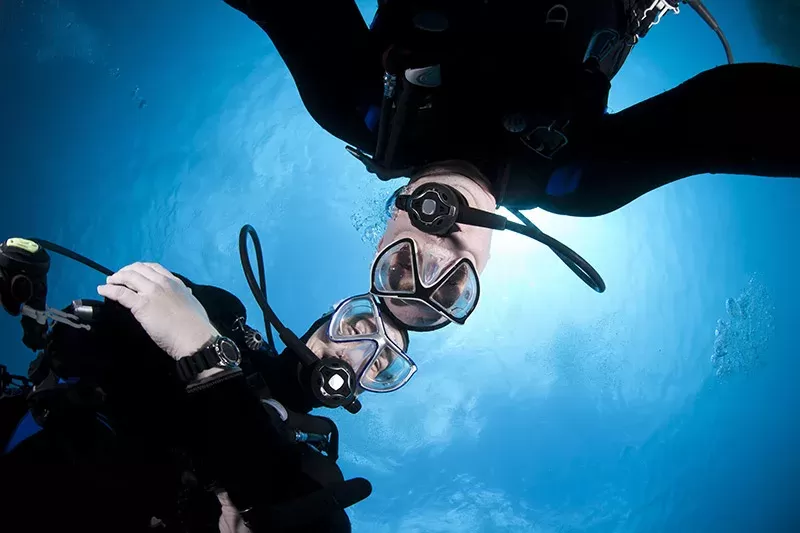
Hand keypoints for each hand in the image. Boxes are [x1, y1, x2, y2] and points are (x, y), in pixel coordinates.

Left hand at [97, 262, 218, 359]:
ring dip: (115, 278)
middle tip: (117, 277)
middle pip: (138, 269)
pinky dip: (109, 289)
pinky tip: (102, 289)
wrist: (194, 337)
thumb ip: (185, 295)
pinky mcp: (142, 305)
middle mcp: (162, 283)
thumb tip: (185, 292)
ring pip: (128, 277)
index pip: (153, 268)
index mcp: (175, 282)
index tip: (133, 273)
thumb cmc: (195, 325)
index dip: (139, 268)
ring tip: (109, 282)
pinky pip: (121, 293)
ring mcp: (151, 292)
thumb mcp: (192, 302)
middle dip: (125, 271)